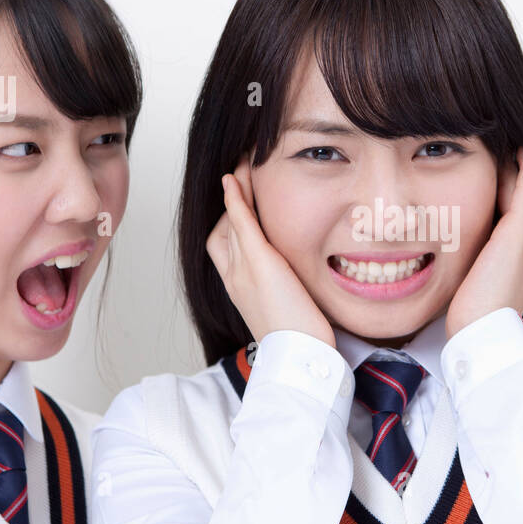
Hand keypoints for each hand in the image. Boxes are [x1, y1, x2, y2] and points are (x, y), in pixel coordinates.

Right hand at [206, 158, 335, 347]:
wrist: (297, 359)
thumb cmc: (299, 341)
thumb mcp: (287, 310)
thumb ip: (284, 289)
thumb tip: (294, 281)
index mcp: (239, 289)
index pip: (224, 245)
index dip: (229, 220)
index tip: (240, 202)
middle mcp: (233, 277)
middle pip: (223, 229)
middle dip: (229, 200)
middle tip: (240, 175)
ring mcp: (242, 270)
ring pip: (230, 220)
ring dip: (235, 190)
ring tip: (244, 165)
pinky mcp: (259, 264)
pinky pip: (241, 223)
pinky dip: (236, 198)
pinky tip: (236, 177)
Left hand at [445, 147, 522, 337]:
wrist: (483, 331)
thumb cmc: (476, 318)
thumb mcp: (479, 286)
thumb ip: (480, 264)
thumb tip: (463, 257)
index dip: (520, 205)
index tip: (501, 193)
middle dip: (521, 188)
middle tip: (499, 171)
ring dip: (513, 177)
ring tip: (498, 160)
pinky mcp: (520, 231)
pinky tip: (516, 152)